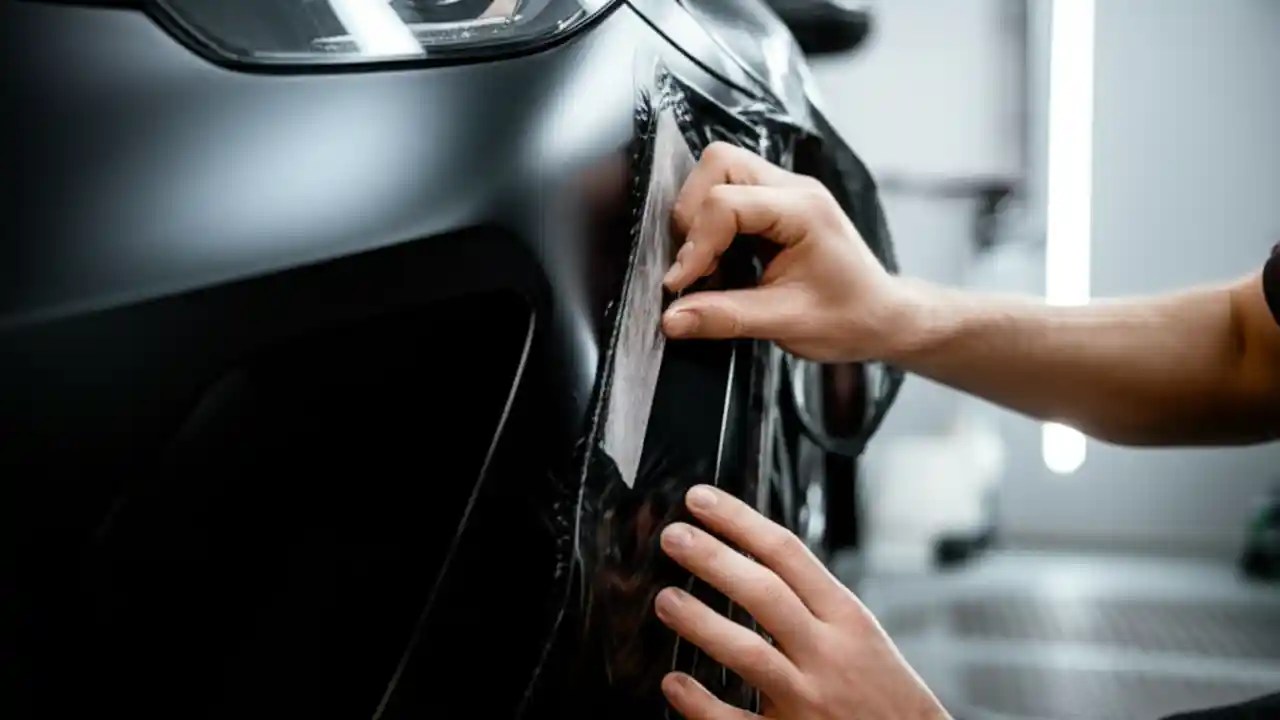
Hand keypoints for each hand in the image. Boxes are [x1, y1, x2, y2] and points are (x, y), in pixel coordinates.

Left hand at [654, 484, 950, 719]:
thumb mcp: (859, 632)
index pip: (788, 554)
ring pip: (749, 653)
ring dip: (701, 623)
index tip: (700, 500)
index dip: (739, 521)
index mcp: (846, 618)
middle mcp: (828, 654)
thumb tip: (748, 559)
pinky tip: (674, 683)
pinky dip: (701, 703)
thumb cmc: (882, 690)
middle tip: (673, 537)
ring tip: (666, 599)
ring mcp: (809, 699)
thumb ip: (811, 600)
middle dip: (714, 559)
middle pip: (765, 594)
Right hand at [662, 142, 914, 363]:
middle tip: (693, 263)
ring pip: (720, 170)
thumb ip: (726, 317)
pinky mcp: (775, 205)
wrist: (884, 317)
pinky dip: (711, 222)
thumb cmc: (849, 318)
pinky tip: (717, 260)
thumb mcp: (786, 323)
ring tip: (703, 262)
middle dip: (691, 212)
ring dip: (698, 213)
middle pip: (719, 163)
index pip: (727, 202)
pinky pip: (729, 191)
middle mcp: (793, 188)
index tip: (680, 284)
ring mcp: (785, 192)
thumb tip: (672, 319)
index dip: (695, 243)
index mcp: (803, 210)